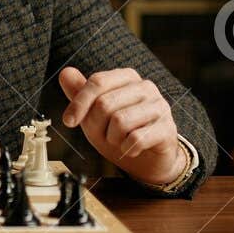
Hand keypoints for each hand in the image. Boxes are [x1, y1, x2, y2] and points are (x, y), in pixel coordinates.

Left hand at [58, 66, 186, 186]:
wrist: (148, 160)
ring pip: (120, 121)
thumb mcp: (94, 114)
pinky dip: (127, 149)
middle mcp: (145, 87)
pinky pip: (136, 139)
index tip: (69, 122)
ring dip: (112, 139)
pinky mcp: (167, 128)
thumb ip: (80, 94)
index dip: (79, 103)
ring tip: (118, 142)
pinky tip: (131, 149)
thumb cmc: (120, 133)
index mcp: (126, 78)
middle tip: (104, 136)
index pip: (98, 82)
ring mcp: (159, 106)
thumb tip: (65, 73)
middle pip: (106, 103)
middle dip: (97, 127)